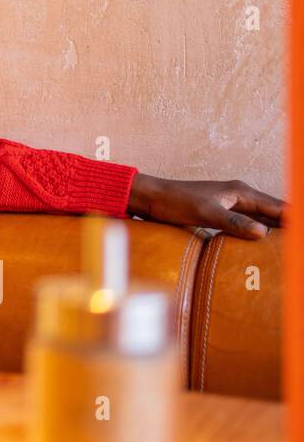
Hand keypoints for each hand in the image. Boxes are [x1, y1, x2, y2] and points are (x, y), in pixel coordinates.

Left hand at [126, 172, 285, 238]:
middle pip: (274, 213)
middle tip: (295, 249)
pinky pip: (248, 224)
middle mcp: (241, 197)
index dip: (294, 220)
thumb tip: (263, 232)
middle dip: (288, 227)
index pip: (278, 207)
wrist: (152, 198)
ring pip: (262, 218)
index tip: (300, 237)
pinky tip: (263, 244)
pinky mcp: (222, 214)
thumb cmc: (176, 202)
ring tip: (286, 248)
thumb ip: (233, 222)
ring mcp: (232, 205)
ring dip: (276, 230)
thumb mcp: (206, 213)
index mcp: (242, 192)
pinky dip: (259, 233)